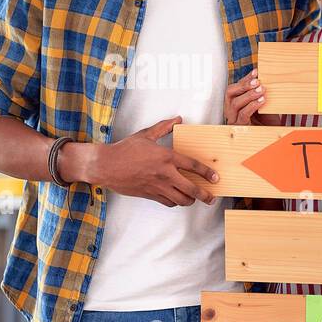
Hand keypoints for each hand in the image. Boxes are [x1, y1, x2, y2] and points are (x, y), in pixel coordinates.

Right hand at [69, 116, 220, 206]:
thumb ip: (163, 127)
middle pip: (191, 189)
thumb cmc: (124, 150)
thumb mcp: (145, 135)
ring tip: (194, 199)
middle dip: (204, 195)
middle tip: (211, 198)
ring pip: (180, 199)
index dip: (207, 173)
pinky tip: (176, 198)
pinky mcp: (149, 194)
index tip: (215, 177)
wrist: (106, 166)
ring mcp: (157, 186)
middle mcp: (164, 173)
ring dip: (190, 200)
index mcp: (166, 157)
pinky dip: (175, 202)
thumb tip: (177, 119)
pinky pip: (168, 202)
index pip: (193, 166)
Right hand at [225, 69, 271, 124]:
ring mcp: (233, 119)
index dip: (245, 78)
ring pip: (235, 103)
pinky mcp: (239, 127)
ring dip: (249, 95)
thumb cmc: (266, 119)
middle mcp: (231, 109)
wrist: (271, 135)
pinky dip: (252, 106)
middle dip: (243, 85)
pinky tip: (262, 101)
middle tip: (257, 81)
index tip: (256, 71)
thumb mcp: (263, 102)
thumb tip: (263, 78)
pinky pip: (243, 114)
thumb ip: (260, 92)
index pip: (236, 86)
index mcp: (234, 101)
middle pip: (229, 93)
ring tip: (261, 90)